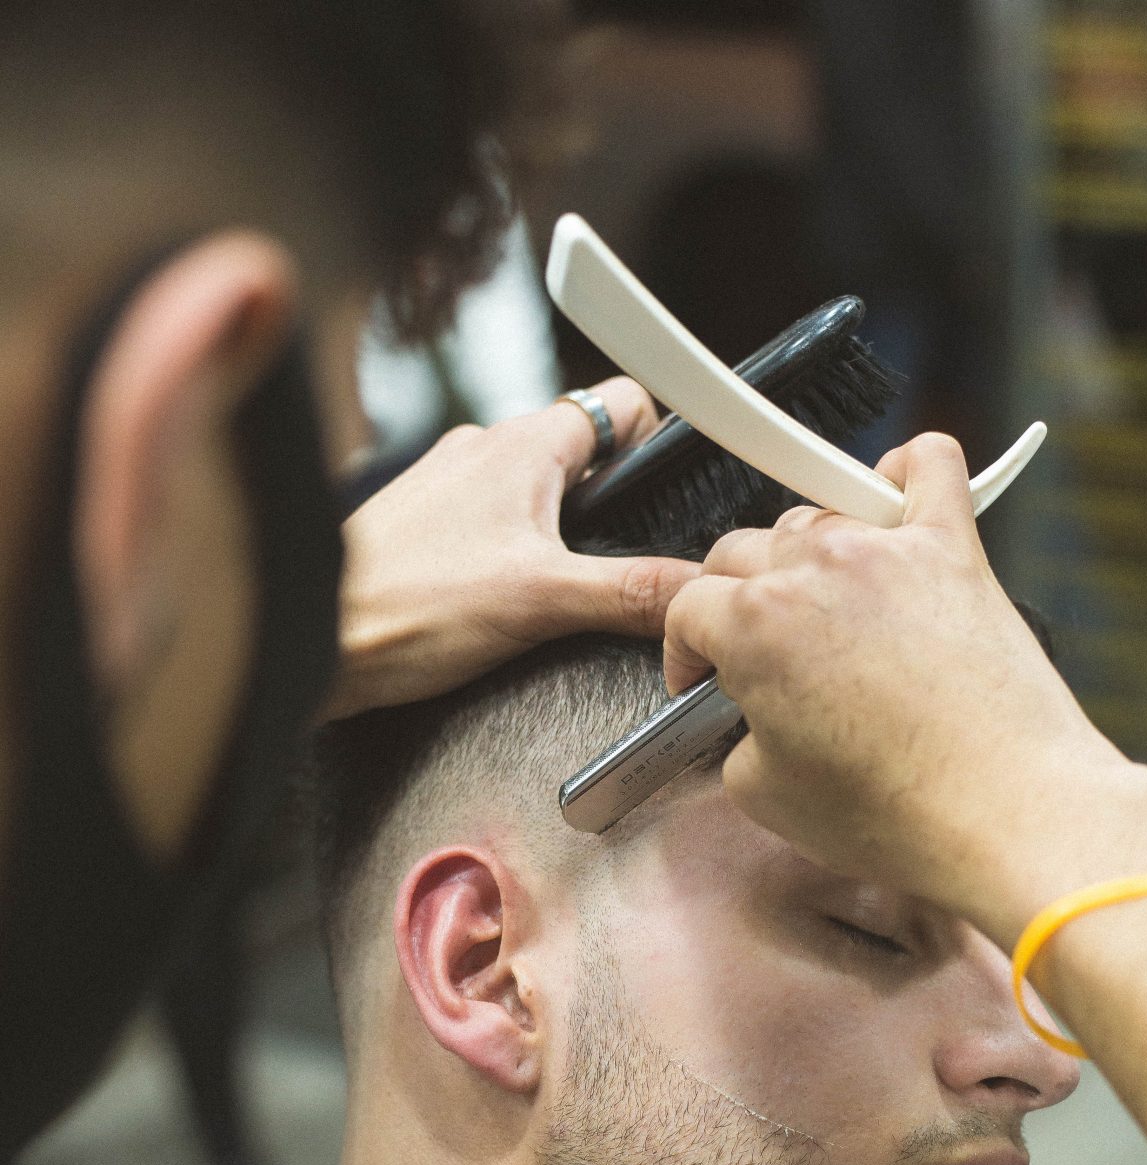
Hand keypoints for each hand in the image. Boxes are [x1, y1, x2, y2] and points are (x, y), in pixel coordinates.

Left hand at [331, 379, 698, 718]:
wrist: (313, 641)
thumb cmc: (405, 606)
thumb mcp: (542, 604)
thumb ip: (630, 593)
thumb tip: (696, 591)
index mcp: (523, 444)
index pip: (621, 404)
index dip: (656, 446)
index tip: (666, 496)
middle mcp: (482, 449)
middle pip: (582, 454)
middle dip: (609, 508)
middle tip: (613, 568)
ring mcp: (447, 484)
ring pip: (532, 490)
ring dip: (555, 534)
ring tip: (551, 594)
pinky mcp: (419, 523)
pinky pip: (488, 521)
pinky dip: (507, 553)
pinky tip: (497, 601)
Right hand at [663, 433, 1141, 947]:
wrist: (1006, 813)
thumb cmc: (899, 811)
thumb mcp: (765, 796)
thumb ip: (736, 741)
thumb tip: (751, 724)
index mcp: (753, 626)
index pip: (688, 608)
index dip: (687, 651)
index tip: (703, 677)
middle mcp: (816, 569)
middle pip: (742, 550)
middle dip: (733, 600)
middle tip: (756, 651)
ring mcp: (888, 550)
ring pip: (818, 518)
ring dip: (807, 557)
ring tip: (826, 611)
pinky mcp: (956, 550)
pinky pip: (928, 466)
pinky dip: (904, 471)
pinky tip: (894, 494)